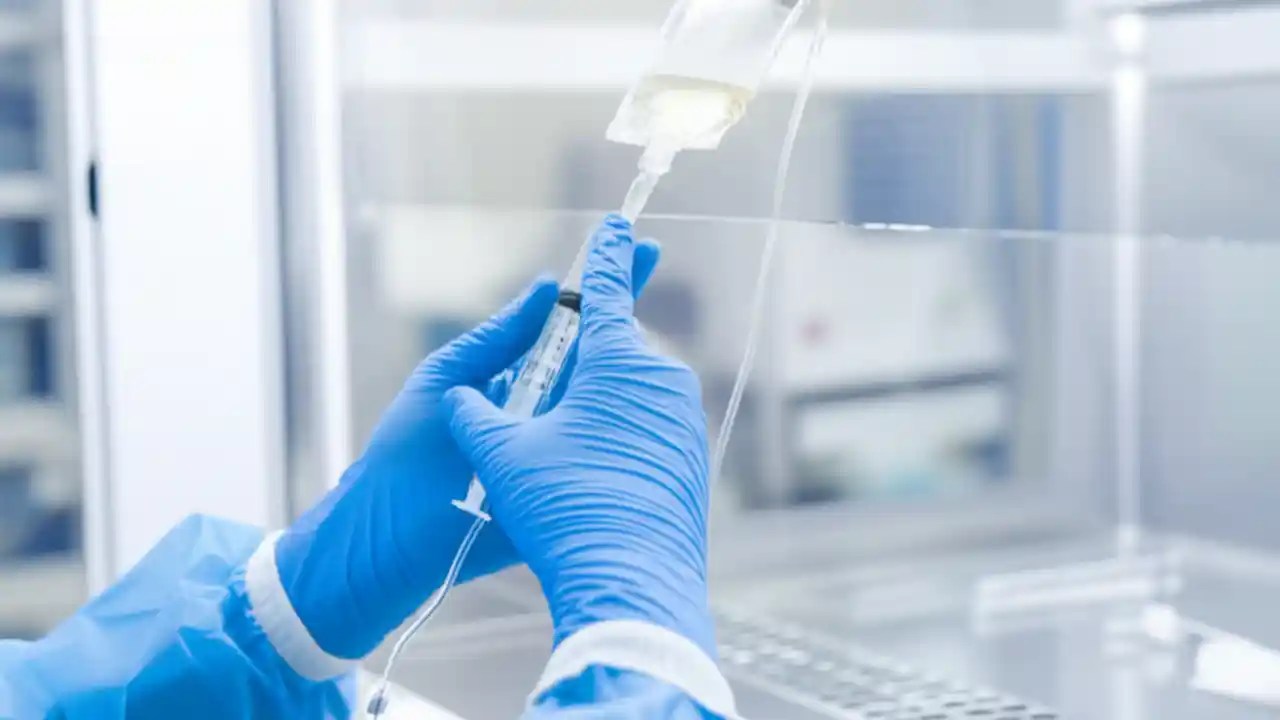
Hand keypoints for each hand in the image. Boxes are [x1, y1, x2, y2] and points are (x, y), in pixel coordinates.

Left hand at [273, 234, 657, 660]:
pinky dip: (625, 433)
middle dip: (625, 306)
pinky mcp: (567, 490)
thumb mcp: (448, 380)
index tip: (627, 246)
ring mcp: (561, 450)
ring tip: (655, 321)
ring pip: (608, 405)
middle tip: (652, 252)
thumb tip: (548, 286)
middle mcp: (546, 410)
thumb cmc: (404, 454)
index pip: (566, 326)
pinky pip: (601, 457)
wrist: (388, 535)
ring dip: (634, 368)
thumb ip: (500, 338)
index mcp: (517, 380)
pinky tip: (650, 407)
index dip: (596, 288)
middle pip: (597, 355)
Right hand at [443, 215, 715, 656]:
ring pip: (631, 394)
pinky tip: (593, 478)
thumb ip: (475, 413)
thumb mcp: (502, 456)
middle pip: (614, 350)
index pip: (606, 290)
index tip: (619, 222)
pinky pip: (648, 430)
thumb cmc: (564, 507)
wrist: (631, 581)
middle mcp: (660, 381)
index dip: (606, 255)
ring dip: (600, 405)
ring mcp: (681, 422)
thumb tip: (460, 398)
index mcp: (617, 361)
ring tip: (565, 454)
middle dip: (584, 358)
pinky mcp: (690, 459)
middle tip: (551, 392)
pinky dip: (620, 439)